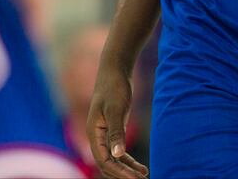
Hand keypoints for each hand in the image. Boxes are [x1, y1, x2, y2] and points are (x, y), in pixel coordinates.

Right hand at [87, 64, 147, 178]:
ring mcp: (104, 133)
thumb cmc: (114, 86)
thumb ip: (116, 132)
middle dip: (123, 174)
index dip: (119, 172)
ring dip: (127, 169)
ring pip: (113, 159)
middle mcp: (97, 136)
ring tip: (144, 175)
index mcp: (93, 132)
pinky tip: (140, 166)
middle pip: (107, 164)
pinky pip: (118, 151)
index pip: (104, 160)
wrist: (115, 69)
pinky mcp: (113, 129)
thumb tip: (117, 155)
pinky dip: (128, 160)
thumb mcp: (116, 109)